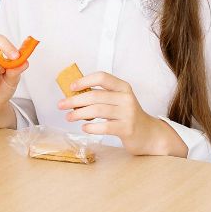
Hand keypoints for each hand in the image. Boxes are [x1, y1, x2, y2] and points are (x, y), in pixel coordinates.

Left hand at [57, 71, 184, 155]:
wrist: (148, 134)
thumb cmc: (127, 116)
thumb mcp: (118, 101)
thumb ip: (101, 97)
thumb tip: (74, 96)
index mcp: (123, 87)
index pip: (102, 77)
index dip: (85, 80)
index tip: (71, 87)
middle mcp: (126, 98)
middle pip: (95, 95)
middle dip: (75, 100)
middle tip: (61, 105)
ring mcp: (127, 113)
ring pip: (97, 110)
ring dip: (79, 114)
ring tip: (69, 117)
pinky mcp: (126, 128)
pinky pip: (104, 127)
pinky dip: (91, 127)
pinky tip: (84, 128)